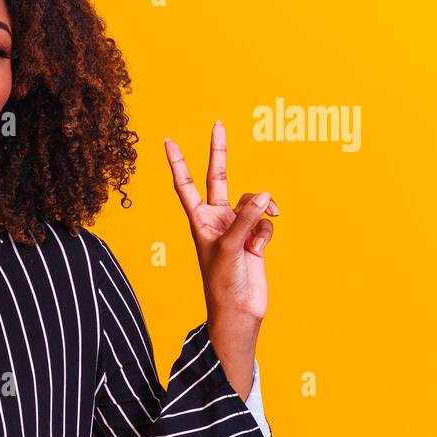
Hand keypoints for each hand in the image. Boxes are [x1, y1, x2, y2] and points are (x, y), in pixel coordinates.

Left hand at [165, 121, 279, 397]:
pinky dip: (267, 230)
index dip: (178, 163)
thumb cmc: (223, 284)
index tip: (168, 141)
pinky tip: (261, 249)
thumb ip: (247, 217)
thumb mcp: (230, 247)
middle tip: (218, 124)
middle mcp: (216, 219)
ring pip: (254, 201)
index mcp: (199, 220)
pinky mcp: (255, 237)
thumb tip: (266, 194)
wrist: (239, 312)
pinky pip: (266, 221)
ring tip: (260, 232)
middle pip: (219, 178)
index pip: (186, 185)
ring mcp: (237, 227)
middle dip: (219, 153)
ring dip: (261, 211)